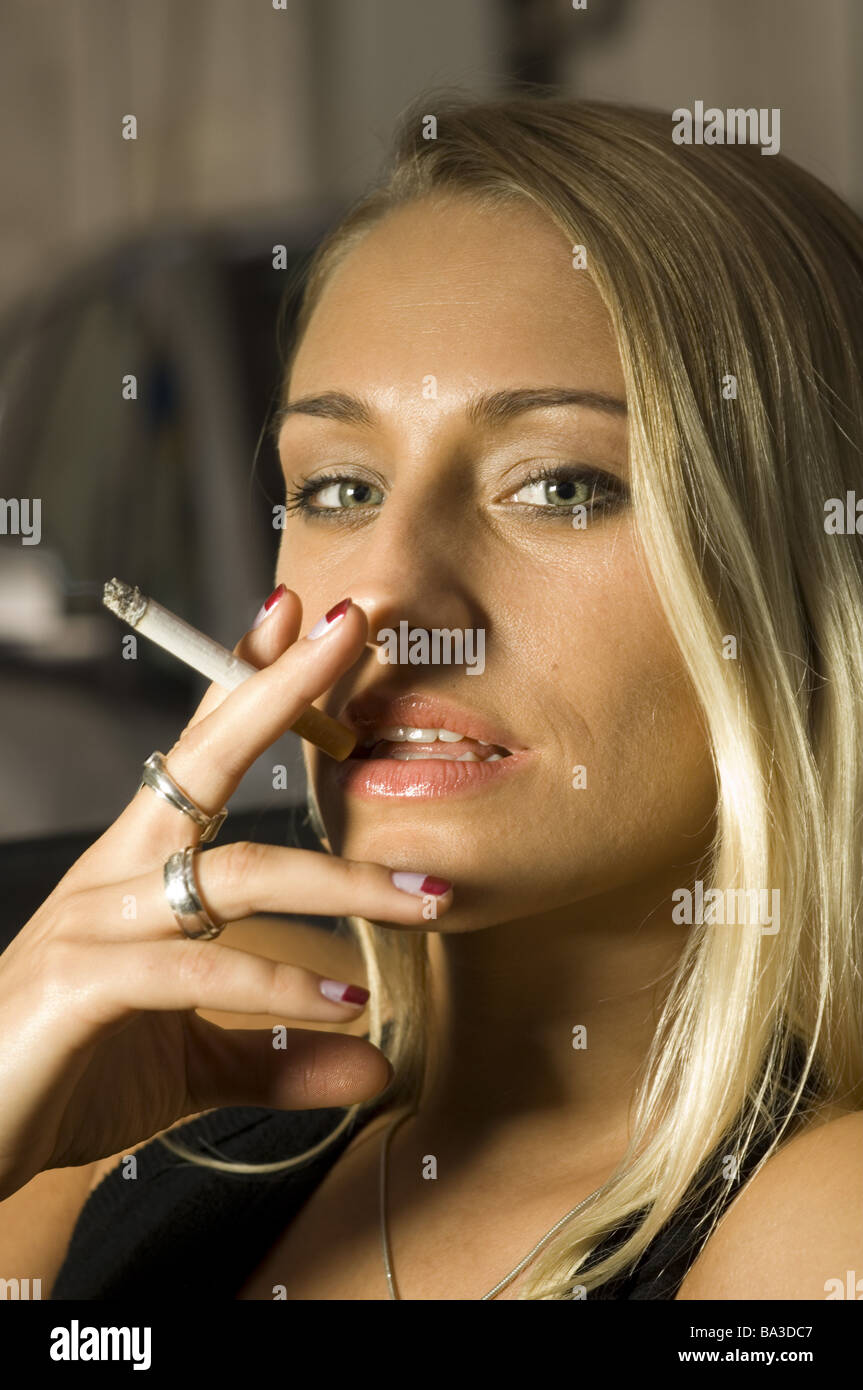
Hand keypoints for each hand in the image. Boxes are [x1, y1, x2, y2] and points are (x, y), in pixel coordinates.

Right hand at [0, 589, 452, 1199]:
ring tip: (427, 901)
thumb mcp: (191, 1061)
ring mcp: (95, 922)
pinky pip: (199, 967)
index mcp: (139, 865)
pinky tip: (345, 1006)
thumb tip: (372, 1065)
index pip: (200, 750)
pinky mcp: (80, 983)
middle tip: (355, 624)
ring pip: (236, 870)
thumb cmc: (65, 1071)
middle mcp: (117, 873)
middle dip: (282, 686)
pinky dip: (280, 983)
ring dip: (343, 882)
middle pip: (206, 756)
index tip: (305, 620)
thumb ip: (277, 1051)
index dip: (248, 681)